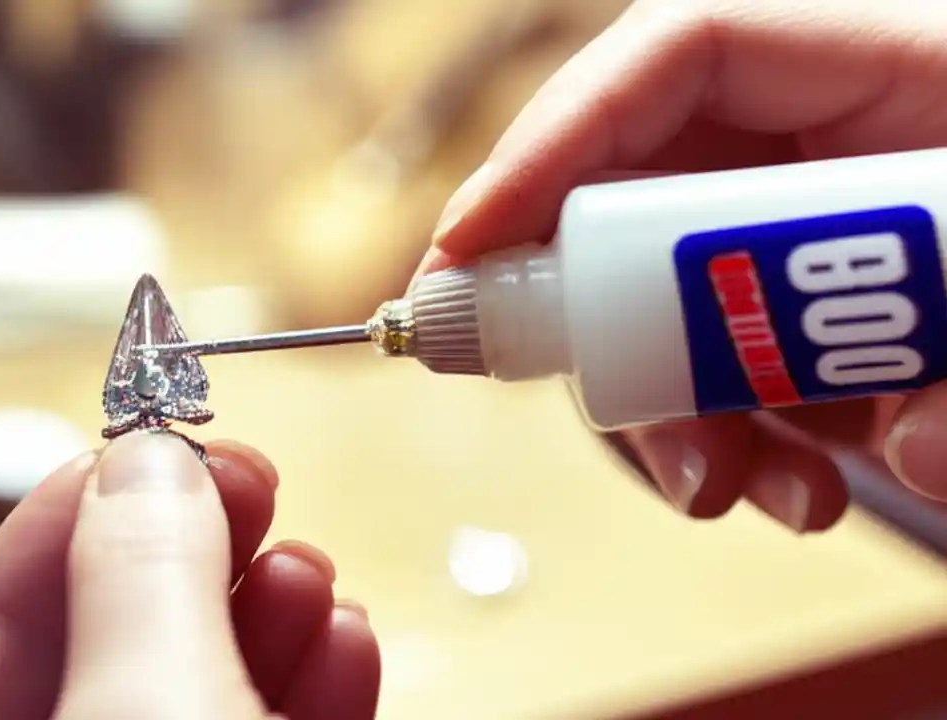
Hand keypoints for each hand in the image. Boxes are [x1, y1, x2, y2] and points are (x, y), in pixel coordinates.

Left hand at [0, 432, 380, 718]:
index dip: (55, 528)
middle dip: (187, 558)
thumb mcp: (150, 708)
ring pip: (201, 692)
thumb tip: (144, 459)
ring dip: (270, 621)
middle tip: (245, 481)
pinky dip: (317, 688)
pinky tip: (344, 638)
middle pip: (107, 651)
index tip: (135, 445)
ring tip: (308, 571)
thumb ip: (139, 579)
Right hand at [418, 0, 946, 530]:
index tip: (475, 243)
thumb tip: (925, 446)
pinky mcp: (823, 308)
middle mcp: (836, 142)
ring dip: (678, 409)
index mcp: (902, 59)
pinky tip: (799, 479)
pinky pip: (732, 363)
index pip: (683, 52)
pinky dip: (741, 436)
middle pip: (647, 194)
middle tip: (614, 416)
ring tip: (741, 490)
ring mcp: (817, 229)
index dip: (557, 136)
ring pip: (672, 301)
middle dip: (611, 322)